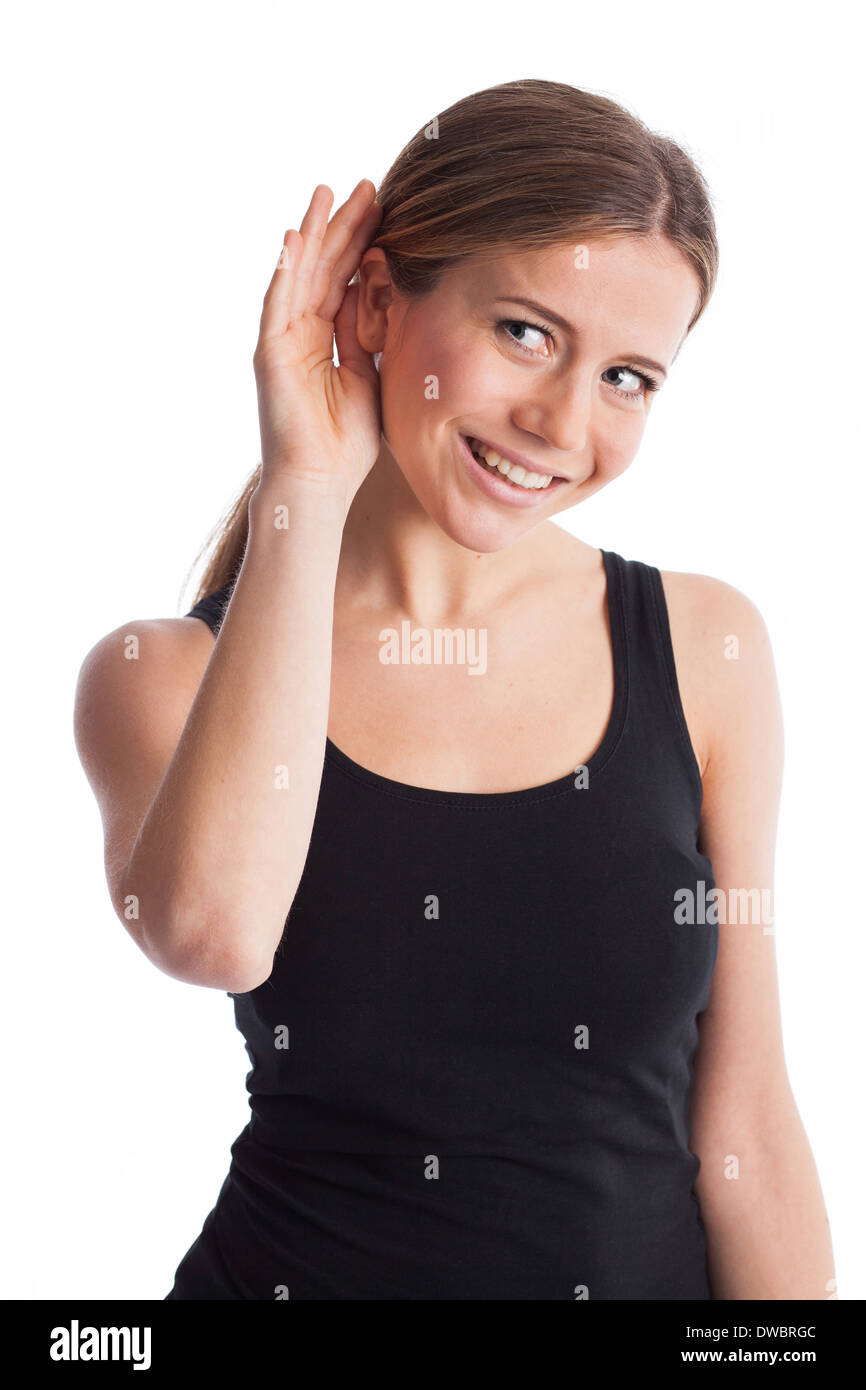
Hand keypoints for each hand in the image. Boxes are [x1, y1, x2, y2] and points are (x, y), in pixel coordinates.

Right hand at [252, 180, 383, 496]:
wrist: (320, 481)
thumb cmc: (347, 443)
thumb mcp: (371, 377)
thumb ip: (370, 336)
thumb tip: (383, 295)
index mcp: (325, 339)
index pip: (344, 280)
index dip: (363, 245)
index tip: (386, 212)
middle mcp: (301, 333)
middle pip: (324, 268)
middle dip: (344, 227)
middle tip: (368, 187)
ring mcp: (283, 340)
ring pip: (300, 275)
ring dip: (314, 233)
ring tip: (328, 192)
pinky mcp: (270, 352)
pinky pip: (278, 303)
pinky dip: (286, 270)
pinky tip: (296, 237)